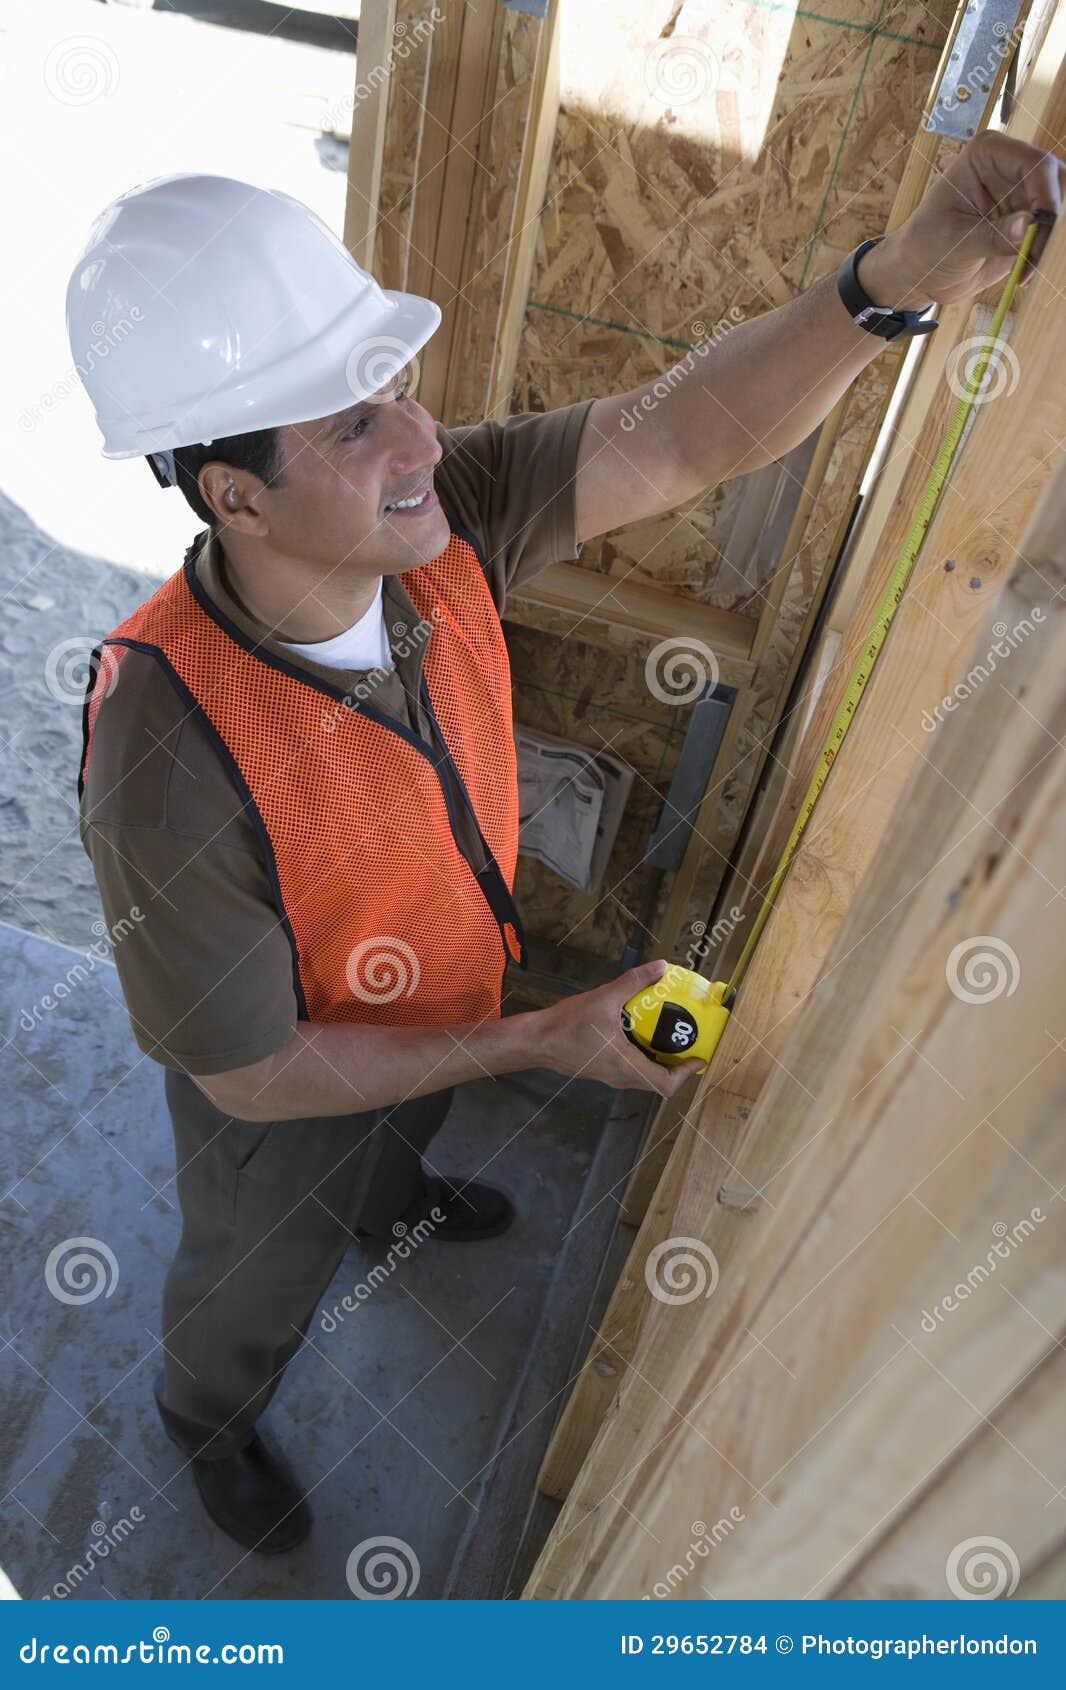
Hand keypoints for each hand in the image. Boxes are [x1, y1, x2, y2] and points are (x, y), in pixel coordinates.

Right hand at [539, 958, 705, 1098]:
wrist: (535, 1041)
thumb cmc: (569, 1025)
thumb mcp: (604, 999)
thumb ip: (633, 982)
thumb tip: (661, 967)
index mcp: (626, 1066)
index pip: (665, 1085)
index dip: (685, 1074)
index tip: (697, 1058)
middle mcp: (621, 1077)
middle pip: (657, 1082)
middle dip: (675, 1065)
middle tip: (685, 1042)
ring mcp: (609, 1076)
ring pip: (643, 1076)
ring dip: (658, 1061)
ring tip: (666, 1035)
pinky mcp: (600, 1069)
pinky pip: (629, 1069)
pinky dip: (641, 1056)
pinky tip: (637, 1032)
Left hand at [863, 131, 1063, 307]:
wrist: (918, 273)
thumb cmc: (924, 248)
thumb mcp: (955, 242)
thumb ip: (994, 234)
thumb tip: (1030, 225)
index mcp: (988, 154)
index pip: (1037, 165)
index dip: (1047, 197)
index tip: (1040, 230)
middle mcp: (1011, 166)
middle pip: (1058, 183)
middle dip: (1053, 221)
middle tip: (1036, 255)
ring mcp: (1022, 192)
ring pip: (1060, 209)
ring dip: (1050, 241)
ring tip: (1025, 270)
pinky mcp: (1028, 220)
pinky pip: (1051, 232)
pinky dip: (1045, 253)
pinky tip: (1024, 275)